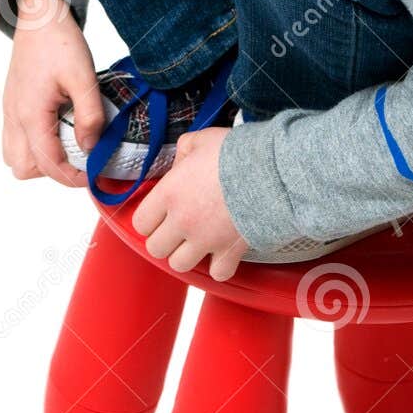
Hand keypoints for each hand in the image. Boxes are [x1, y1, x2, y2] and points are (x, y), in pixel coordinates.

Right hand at [2, 0, 104, 188]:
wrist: (40, 15)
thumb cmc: (60, 42)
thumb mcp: (84, 78)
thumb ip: (89, 116)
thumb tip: (91, 148)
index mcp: (31, 113)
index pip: (47, 163)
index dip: (71, 177)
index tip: (93, 176)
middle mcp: (14, 116)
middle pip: (23, 167)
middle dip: (52, 171)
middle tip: (79, 160)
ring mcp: (9, 110)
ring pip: (13, 156)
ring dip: (38, 161)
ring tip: (66, 146)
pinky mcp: (11, 103)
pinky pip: (13, 139)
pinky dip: (32, 145)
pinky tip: (55, 130)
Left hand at [132, 125, 250, 280]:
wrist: (271, 170)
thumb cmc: (235, 152)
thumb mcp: (201, 139)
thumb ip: (183, 151)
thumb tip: (179, 165)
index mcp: (169, 194)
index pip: (141, 222)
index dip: (150, 219)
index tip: (160, 214)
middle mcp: (182, 221)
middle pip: (156, 248)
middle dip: (165, 239)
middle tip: (178, 227)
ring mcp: (205, 240)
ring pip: (179, 265)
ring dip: (187, 254)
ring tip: (198, 240)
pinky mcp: (229, 252)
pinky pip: (216, 273)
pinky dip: (219, 266)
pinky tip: (222, 252)